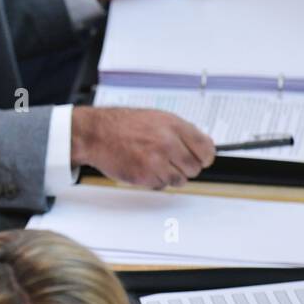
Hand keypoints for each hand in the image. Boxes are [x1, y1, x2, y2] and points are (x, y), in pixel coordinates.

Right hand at [71, 106, 215, 188]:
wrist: (96, 133)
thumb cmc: (122, 125)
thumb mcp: (157, 118)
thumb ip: (181, 131)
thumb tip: (201, 145)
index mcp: (173, 126)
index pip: (206, 148)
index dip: (205, 156)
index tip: (201, 159)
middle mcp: (167, 143)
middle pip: (195, 167)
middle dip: (186, 167)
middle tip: (173, 162)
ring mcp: (156, 160)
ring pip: (180, 180)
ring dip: (170, 176)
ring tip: (155, 164)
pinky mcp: (145, 176)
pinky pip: (161, 185)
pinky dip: (155, 181)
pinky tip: (144, 169)